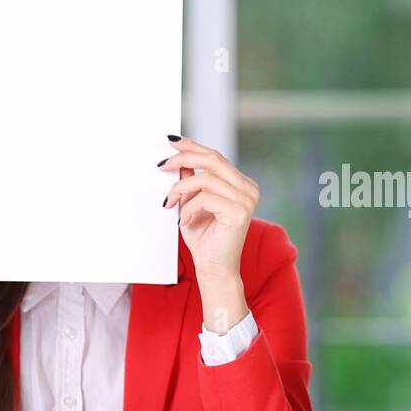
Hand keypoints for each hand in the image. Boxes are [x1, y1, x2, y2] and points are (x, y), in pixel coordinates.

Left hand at [160, 135, 257, 331]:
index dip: (192, 146)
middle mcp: (248, 189)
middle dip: (183, 158)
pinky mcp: (240, 212)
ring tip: (169, 203)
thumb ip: (190, 182)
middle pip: (213, 159)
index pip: (215, 157)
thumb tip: (178, 159)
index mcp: (241, 184)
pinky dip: (187, 207)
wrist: (214, 270)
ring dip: (180, 189)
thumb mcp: (192, 204)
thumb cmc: (204, 240)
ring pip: (206, 178)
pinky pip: (205, 197)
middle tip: (161, 166)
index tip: (171, 141)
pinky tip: (182, 221)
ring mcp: (247, 200)